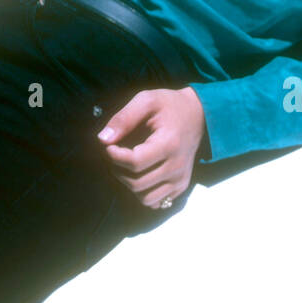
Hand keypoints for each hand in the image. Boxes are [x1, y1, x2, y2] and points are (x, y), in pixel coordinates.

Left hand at [96, 86, 207, 208]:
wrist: (198, 115)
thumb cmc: (169, 106)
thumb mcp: (146, 100)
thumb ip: (124, 118)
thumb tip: (103, 140)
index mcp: (170, 144)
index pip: (135, 162)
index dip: (114, 156)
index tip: (108, 145)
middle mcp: (177, 167)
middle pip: (136, 183)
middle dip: (118, 170)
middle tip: (115, 155)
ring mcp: (180, 180)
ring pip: (144, 197)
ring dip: (129, 184)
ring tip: (126, 166)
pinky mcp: (181, 187)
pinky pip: (155, 201)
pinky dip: (143, 193)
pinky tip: (140, 175)